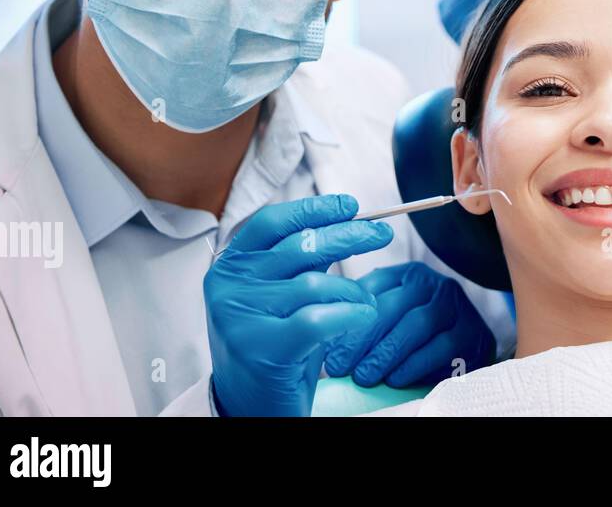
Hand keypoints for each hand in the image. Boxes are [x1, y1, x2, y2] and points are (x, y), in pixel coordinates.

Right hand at [205, 194, 393, 415]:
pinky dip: (350, 314)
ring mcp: (242, 317)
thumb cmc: (273, 344)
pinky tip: (362, 317)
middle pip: (300, 245)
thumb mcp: (282, 294)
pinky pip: (320, 318)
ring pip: (315, 283)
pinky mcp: (263, 348)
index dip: (313, 209)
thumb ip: (303, 261)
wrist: (248, 406)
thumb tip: (348, 222)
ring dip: (352, 290)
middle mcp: (229, 287)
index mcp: (230, 266)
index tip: (350, 205)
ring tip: (365, 302)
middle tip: (381, 234)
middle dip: (349, 235)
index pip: (272, 222)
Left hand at [323, 262, 496, 386]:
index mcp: (408, 276)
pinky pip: (440, 347)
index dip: (347, 314)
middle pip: (393, 305)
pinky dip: (414, 365)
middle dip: (362, 338)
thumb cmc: (419, 340)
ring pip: (417, 325)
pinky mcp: (473, 334)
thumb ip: (365, 319)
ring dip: (386, 353)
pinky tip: (395, 379)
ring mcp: (457, 307)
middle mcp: (434, 285)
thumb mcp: (392, 320)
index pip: (373, 286)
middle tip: (340, 366)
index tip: (326, 342)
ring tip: (363, 376)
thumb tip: (325, 341)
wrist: (468, 353)